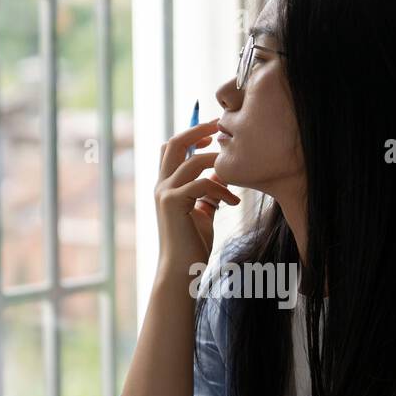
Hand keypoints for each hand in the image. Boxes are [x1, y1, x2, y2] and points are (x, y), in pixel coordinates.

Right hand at [154, 117, 240, 279]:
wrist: (182, 270)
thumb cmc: (193, 244)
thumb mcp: (204, 211)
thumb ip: (209, 191)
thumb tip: (223, 174)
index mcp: (167, 184)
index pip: (172, 147)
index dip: (192, 134)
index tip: (214, 131)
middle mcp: (161, 185)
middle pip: (175, 143)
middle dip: (199, 130)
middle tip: (221, 125)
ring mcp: (164, 193)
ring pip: (191, 161)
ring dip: (217, 162)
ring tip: (234, 174)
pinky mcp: (172, 203)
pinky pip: (202, 183)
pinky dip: (221, 189)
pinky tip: (233, 202)